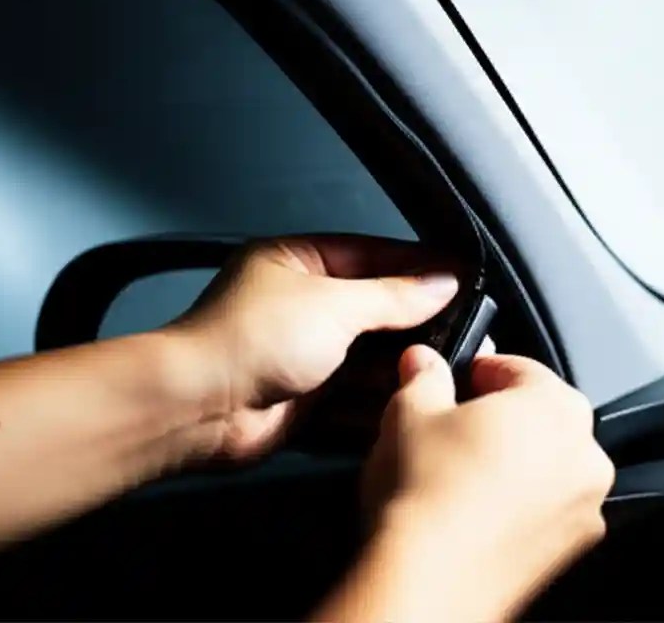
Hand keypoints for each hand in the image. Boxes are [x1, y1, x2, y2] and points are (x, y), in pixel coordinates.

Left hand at [161, 234, 459, 460]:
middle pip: (375, 309)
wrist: (197, 409)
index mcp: (297, 262)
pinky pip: (356, 398)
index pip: (373, 255)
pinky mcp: (305, 400)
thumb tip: (442, 284)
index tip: (462, 276)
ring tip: (445, 367)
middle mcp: (300, 305)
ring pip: (369, 356)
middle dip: (416, 322)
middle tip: (466, 327)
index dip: (419, 266)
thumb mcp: (334, 305)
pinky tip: (412, 399)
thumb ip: (395, 296)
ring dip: (401, 364)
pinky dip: (382, 401)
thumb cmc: (246, 341)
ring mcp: (302, 354)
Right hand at [354, 346, 614, 621]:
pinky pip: (548, 509)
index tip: (454, 379)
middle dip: (502, 416)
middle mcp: (584, 453)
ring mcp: (583, 505)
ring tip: (462, 472)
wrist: (427, 581)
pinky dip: (521, 503)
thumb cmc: (425, 493)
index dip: (480, 370)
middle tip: (454, 426)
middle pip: (543, 416)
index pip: (520, 368)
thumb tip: (423, 361)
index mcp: (555, 405)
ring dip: (516, 461)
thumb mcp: (410, 413)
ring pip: (549, 465)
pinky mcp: (571, 549)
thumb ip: (424, 377)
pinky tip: (477, 509)